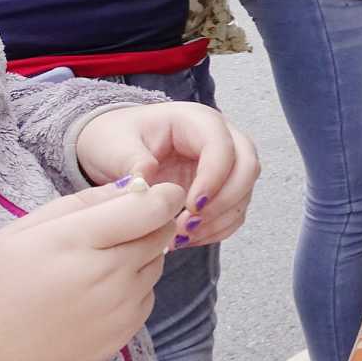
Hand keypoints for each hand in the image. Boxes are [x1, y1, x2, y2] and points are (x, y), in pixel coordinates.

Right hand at [0, 182, 185, 360]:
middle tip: (114, 233)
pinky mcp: (124, 334)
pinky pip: (148, 296)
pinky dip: (133, 290)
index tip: (154, 195)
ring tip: (96, 267)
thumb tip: (132, 186)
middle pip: (162, 232)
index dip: (162, 196)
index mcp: (79, 241)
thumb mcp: (25, 231)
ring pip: (157, 264)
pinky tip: (96, 295)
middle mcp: (108, 274)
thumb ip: (83, 202)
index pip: (153, 208)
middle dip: (148, 224)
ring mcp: (119, 308)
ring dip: (139, 258)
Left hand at [76, 103, 259, 247]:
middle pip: (247, 167)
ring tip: (182, 236)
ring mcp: (225, 165)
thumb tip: (146, 184)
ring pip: (244, 192)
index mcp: (197, 121)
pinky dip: (217, 229)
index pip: (223, 147)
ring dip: (220, 219)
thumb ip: (132, 161)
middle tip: (189, 224)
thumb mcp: (115, 144)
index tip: (190, 206)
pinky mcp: (220, 189)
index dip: (213, 178)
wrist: (114, 147)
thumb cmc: (115, 138)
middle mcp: (221, 139)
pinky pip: (234, 212)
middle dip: (225, 201)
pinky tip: (187, 238)